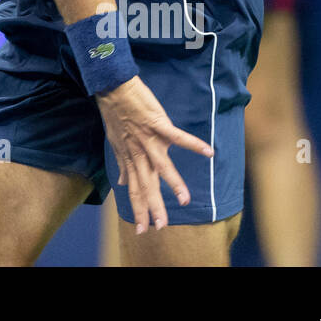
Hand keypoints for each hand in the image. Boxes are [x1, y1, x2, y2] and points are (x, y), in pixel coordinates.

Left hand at [94, 75, 213, 233]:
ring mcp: (149, 139)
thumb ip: (123, 165)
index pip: (135, 190)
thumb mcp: (115, 144)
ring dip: (174, 183)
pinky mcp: (157, 124)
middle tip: (160, 227)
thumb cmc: (116, 116)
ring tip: (185, 200)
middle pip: (147, 184)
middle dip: (153, 207)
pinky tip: (208, 152)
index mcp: (131, 159)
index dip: (139, 210)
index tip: (142, 230)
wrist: (112, 89)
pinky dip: (193, 144)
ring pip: (162, 166)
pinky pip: (178, 136)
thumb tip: (121, 184)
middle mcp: (139, 153)